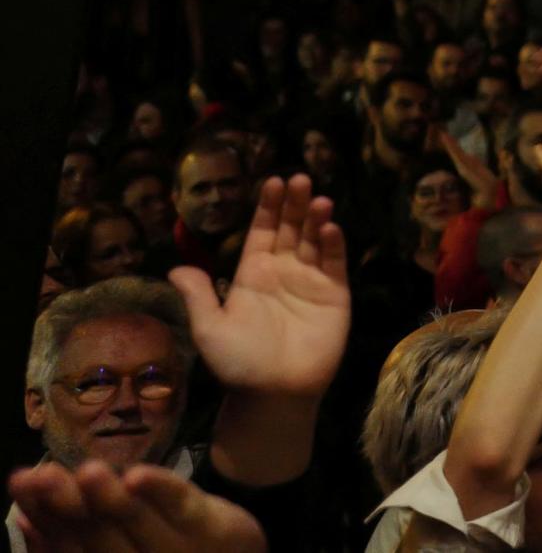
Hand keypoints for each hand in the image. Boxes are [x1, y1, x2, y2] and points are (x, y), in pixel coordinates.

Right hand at [9, 462, 265, 552]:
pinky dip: (160, 491)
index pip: (71, 548)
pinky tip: (137, 475)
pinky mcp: (215, 525)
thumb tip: (26, 520)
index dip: (44, 517)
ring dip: (107, 498)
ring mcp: (180, 549)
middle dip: (66, 505)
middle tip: (37, 475)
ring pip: (136, 522)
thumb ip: (70, 544)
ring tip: (86, 473)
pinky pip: (184, 504)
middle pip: (98, 536)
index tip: (21, 484)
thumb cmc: (166, 552)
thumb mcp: (118, 551)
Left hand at [167, 176, 347, 399]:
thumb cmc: (238, 363)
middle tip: (301, 179)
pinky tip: (330, 228)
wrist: (272, 394)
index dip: (269, 207)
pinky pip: (334, 263)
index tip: (274, 181)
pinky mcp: (335, 294)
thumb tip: (175, 267)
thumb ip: (198, 296)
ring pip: (315, 240)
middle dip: (296, 203)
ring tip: (319, 199)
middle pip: (291, 228)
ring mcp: (311, 281)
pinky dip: (333, 244)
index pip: (263, 231)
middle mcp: (284, 271)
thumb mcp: (210, 328)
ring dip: (316, 218)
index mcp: (253, 274)